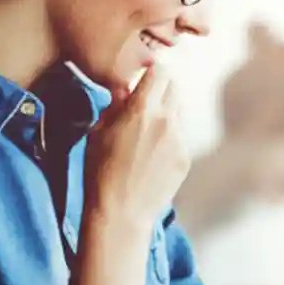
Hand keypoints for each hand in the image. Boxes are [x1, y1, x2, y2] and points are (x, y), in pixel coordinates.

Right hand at [85, 65, 189, 230]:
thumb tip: (125, 91)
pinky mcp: (185, 158)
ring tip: (148, 133)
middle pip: (174, 87)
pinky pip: (180, 137)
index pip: (160, 71)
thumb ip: (115, 106)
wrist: (121, 212)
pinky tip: (152, 156)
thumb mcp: (98, 133)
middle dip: (161, 90)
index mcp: (142, 109)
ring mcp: (179, 140)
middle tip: (146, 103)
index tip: (144, 79)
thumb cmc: (100, 173)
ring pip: (179, 111)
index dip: (151, 73)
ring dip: (167, 113)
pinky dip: (170, 138)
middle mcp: (166, 120)